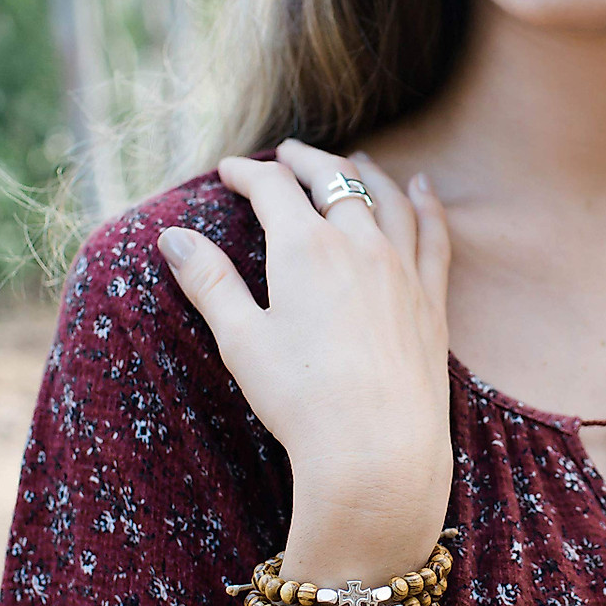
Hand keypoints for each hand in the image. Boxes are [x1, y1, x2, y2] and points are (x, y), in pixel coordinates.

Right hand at [156, 139, 454, 505]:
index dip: (246, 173)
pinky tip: (423, 190)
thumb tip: (172, 237)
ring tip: (354, 160)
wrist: (378, 451)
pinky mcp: (431, 301)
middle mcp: (359, 245)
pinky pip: (433, 235)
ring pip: (388, 198)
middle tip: (287, 154)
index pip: (272, 188)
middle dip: (305, 160)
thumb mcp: (242, 340)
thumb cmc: (303, 401)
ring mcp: (402, 270)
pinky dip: (426, 205)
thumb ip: (209, 282)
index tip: (229, 171)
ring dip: (367, 172)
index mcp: (305, 248)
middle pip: (333, 179)